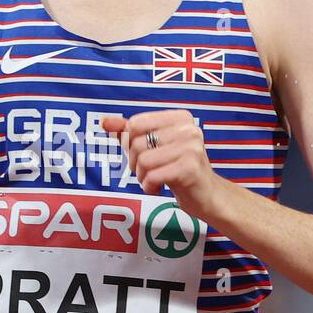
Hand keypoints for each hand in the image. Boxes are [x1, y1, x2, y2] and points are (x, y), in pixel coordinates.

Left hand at [100, 110, 218, 220]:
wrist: (206, 194)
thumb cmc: (179, 168)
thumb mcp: (156, 146)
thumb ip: (131, 132)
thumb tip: (105, 121)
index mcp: (179, 117)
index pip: (135, 123)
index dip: (130, 143)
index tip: (142, 154)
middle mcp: (188, 129)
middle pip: (137, 143)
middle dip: (135, 163)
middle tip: (148, 171)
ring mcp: (191, 148)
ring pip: (143, 161)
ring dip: (142, 177)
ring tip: (154, 180)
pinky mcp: (190, 168)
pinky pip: (152, 176)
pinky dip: (149, 186)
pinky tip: (159, 188)